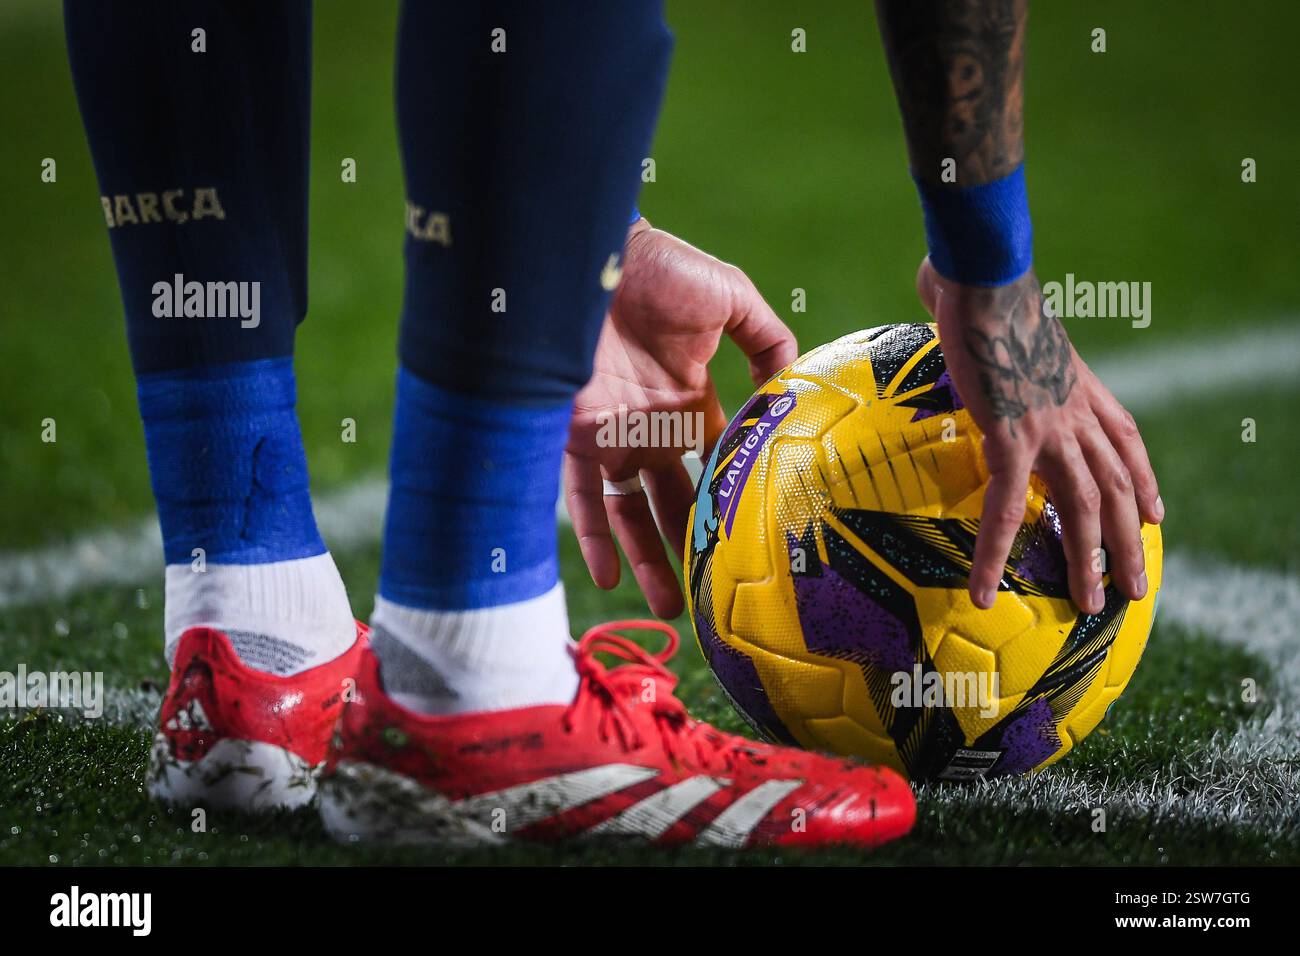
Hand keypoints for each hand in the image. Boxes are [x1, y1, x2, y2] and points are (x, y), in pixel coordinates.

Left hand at [565, 219, 796, 617]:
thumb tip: (792, 386)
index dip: (735, 496)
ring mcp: (612, 435)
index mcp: (691, 399)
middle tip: (714, 592)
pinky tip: (609, 579)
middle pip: (677, 499)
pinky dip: (593, 539)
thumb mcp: (728, 296)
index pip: (718, 460)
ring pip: (632, 512)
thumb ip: (765, 337)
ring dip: (649, 558)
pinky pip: (580, 499)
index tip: (758, 538)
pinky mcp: (573, 436)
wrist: (587, 256)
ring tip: (671, 605)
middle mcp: (653, 426)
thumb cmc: (658, 268)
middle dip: (695, 543)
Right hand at [916, 258, 1163, 613]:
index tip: (1156, 514)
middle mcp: (1074, 411)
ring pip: (1084, 507)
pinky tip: (982, 589)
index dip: (1144, 479)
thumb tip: (946, 295)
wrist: (986, 274)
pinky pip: (1006, 509)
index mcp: (1078, 384)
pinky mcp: (1011, 440)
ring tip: (1094, 603)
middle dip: (1131, 540)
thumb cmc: (983, 281)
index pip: (1124, 439)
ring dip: (1090, 560)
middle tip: (1138, 585)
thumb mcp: (1004, 314)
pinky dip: (994, 553)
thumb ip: (989, 321)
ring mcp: (1049, 429)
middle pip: (1118, 486)